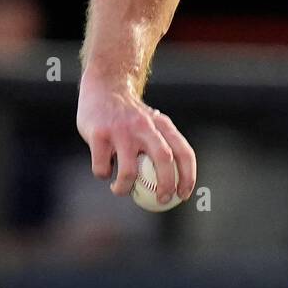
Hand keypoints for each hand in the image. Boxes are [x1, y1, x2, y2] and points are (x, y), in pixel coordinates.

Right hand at [76, 77, 195, 204]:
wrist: (105, 87)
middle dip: (166, 185)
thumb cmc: (130, 116)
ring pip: (129, 171)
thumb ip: (161, 146)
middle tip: (161, 200)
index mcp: (162, 126)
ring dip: (125, 188)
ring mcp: (121, 130)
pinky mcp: (98, 134)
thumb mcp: (152, 124)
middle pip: (164, 160)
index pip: (184, 152)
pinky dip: (103, 175)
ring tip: (121, 190)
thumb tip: (171, 185)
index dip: (188, 176)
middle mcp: (145, 127)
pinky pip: (102, 166)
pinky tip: (104, 170)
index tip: (183, 194)